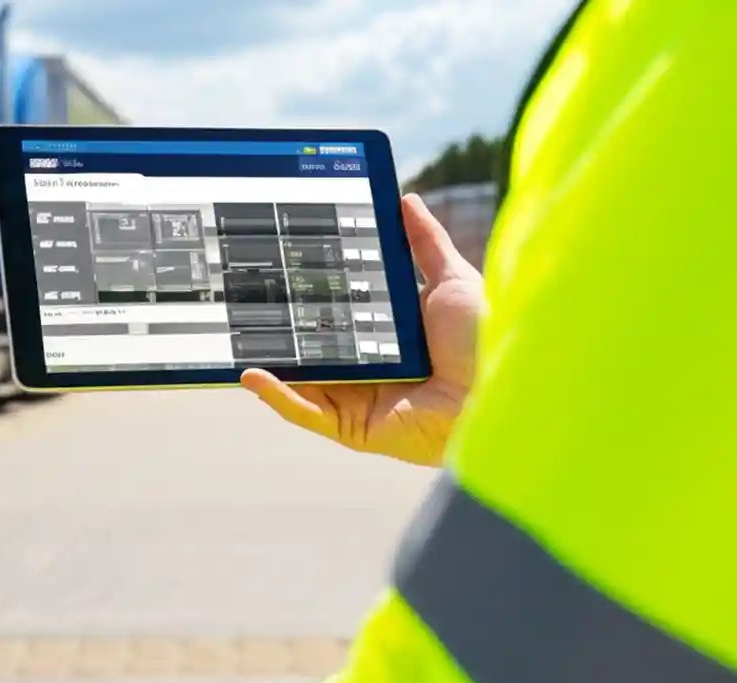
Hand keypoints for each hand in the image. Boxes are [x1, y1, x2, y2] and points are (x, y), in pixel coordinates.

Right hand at [241, 193, 484, 466]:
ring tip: (236, 335)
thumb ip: (424, 243)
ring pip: (300, 381)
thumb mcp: (451, 278)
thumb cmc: (485, 339)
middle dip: (279, 328)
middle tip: (246, 299)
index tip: (282, 269)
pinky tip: (252, 374)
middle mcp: (370, 371)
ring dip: (267, 361)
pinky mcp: (354, 429)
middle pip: (313, 349)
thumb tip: (405, 199)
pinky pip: (307, 412)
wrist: (501, 389)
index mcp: (389, 338)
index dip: (310, 296)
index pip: (339, 316)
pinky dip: (277, 396)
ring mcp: (359, 401)